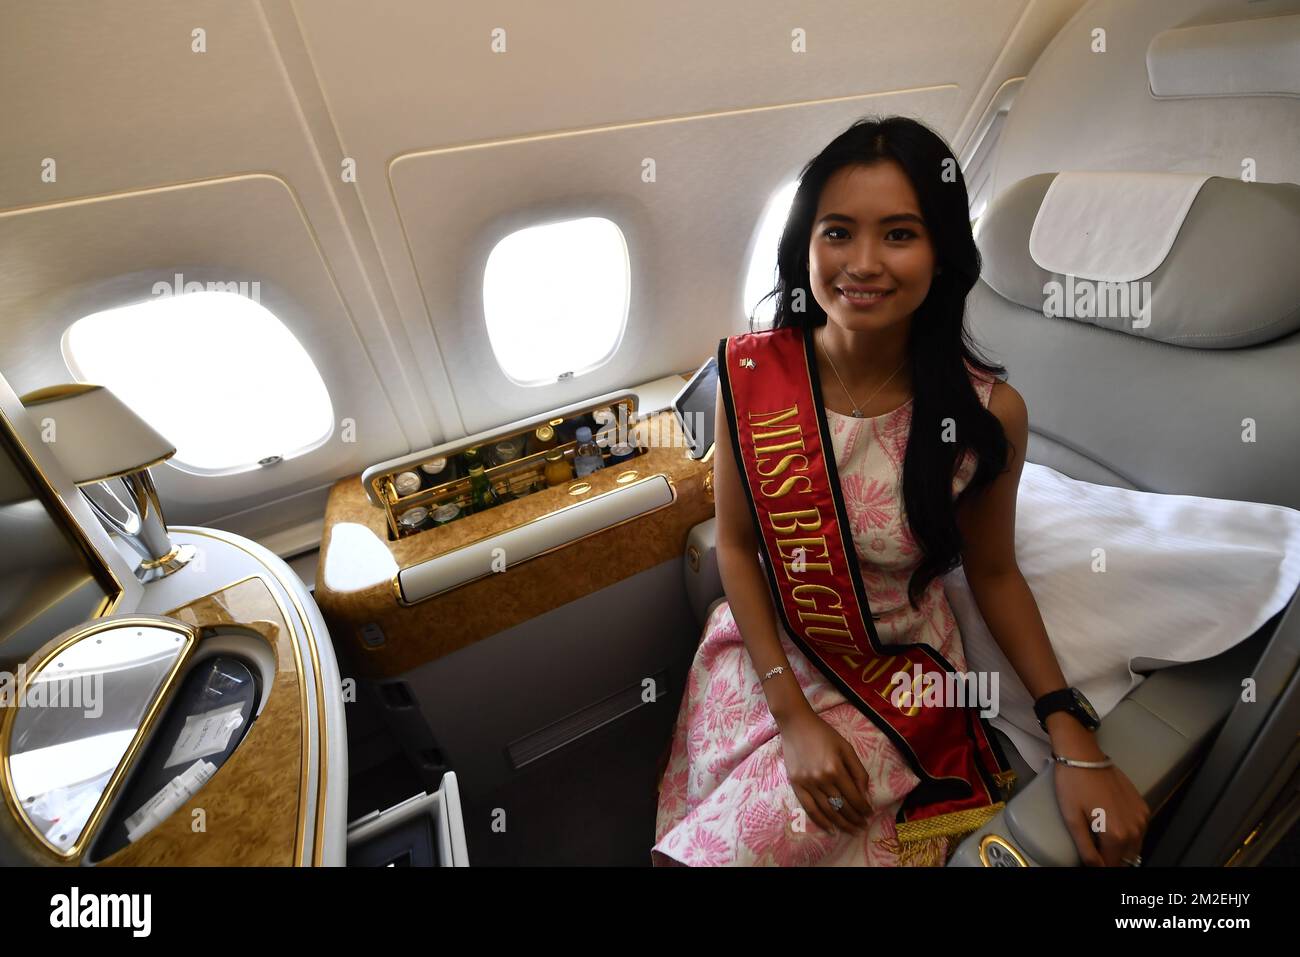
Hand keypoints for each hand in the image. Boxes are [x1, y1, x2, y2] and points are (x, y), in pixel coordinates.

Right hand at [779, 709, 871, 834]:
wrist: (796, 724)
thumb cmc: (824, 734)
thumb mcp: (846, 747)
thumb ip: (858, 771)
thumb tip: (865, 794)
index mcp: (836, 769)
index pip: (854, 797)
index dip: (864, 808)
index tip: (870, 814)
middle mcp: (821, 779)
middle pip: (842, 806)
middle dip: (855, 818)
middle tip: (863, 826)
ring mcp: (807, 784)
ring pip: (828, 811)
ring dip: (842, 823)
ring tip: (852, 830)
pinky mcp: (796, 785)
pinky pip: (810, 809)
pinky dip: (821, 821)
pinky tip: (831, 829)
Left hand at [1053, 762, 1150, 866]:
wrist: (1083, 755)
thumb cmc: (1073, 785)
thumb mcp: (1072, 819)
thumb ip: (1086, 849)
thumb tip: (1096, 867)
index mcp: (1117, 834)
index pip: (1112, 865)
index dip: (1100, 866)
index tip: (1092, 862)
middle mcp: (1135, 828)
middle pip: (1126, 858)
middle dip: (1112, 859)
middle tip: (1096, 852)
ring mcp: (1142, 817)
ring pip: (1135, 846)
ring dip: (1122, 849)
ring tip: (1102, 841)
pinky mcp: (1143, 806)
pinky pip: (1140, 831)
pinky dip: (1129, 835)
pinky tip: (1113, 827)